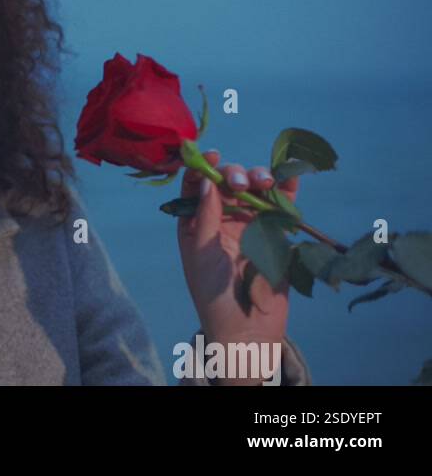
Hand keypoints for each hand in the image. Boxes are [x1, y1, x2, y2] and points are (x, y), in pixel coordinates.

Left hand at [176, 150, 299, 384]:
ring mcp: (249, 224)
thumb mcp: (201, 254)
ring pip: (255, 189)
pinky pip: (281, 206)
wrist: (246, 328)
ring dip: (259, 178)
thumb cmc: (213, 294)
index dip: (203, 167)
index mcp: (195, 222)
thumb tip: (208, 182)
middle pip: (228, 183)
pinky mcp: (275, 233)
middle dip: (235, 174)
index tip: (213, 156)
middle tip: (242, 183)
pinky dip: (286, 189)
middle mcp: (221, 218)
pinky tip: (290, 175)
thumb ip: (205, 217)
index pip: (196, 186)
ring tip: (265, 181)